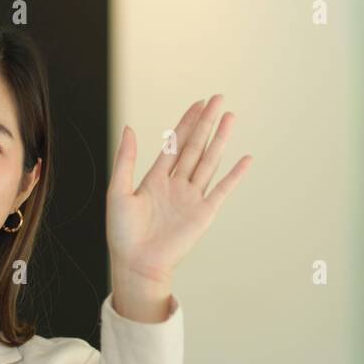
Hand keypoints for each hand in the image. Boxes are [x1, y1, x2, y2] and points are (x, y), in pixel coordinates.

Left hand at [106, 94, 251, 320]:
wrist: (136, 263)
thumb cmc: (122, 233)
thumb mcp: (118, 191)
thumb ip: (126, 159)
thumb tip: (128, 128)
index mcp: (156, 178)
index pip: (175, 143)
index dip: (187, 122)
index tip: (199, 103)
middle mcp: (176, 185)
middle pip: (195, 147)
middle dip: (207, 123)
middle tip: (219, 99)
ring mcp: (191, 198)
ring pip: (209, 162)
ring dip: (220, 140)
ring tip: (231, 118)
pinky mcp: (203, 214)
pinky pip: (222, 190)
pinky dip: (235, 175)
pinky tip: (245, 159)